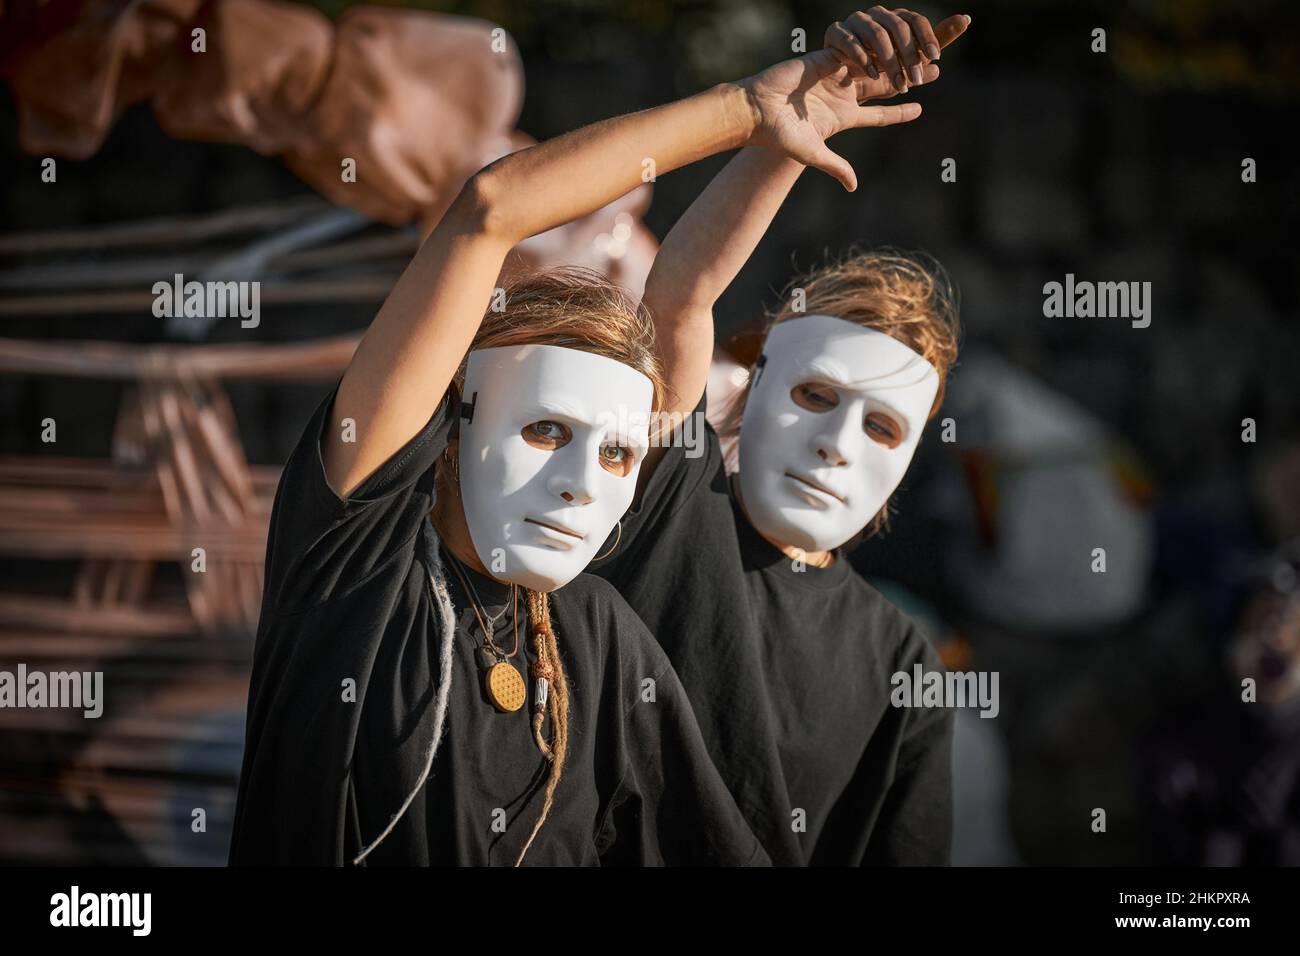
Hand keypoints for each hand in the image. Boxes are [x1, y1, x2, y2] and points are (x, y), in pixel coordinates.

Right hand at [738, 10, 969, 190]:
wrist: (757, 110)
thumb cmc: (780, 135)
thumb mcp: (813, 153)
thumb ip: (836, 166)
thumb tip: (853, 186)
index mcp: (842, 116)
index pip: (878, 114)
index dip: (899, 112)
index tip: (919, 109)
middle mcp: (843, 93)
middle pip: (885, 82)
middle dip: (910, 75)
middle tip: (935, 68)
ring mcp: (835, 75)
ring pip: (874, 62)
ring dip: (896, 59)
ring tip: (921, 53)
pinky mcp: (825, 58)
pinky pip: (855, 50)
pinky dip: (869, 50)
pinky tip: (885, 49)